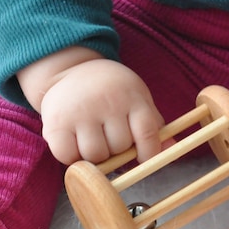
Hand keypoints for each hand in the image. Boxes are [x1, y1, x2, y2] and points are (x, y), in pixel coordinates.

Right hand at [19, 48, 165, 164]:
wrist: (72, 70)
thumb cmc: (112, 93)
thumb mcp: (137, 101)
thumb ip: (153, 127)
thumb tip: (172, 150)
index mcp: (132, 98)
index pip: (147, 134)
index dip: (148, 153)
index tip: (142, 157)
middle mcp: (106, 103)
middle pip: (119, 148)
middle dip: (116, 150)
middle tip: (108, 137)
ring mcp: (80, 112)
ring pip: (95, 155)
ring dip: (95, 156)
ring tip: (92, 139)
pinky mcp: (56, 122)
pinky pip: (68, 156)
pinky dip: (72, 157)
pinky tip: (74, 144)